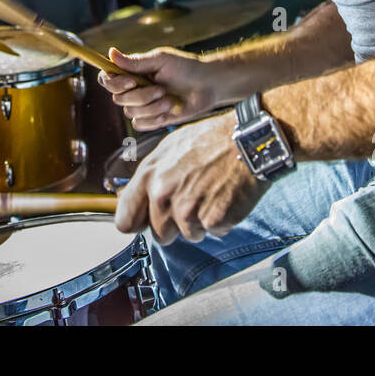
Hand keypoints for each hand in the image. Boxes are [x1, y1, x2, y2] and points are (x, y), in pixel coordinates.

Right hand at [98, 46, 222, 130]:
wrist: (208, 86)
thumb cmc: (186, 68)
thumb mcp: (161, 60)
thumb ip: (136, 62)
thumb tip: (111, 53)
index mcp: (132, 72)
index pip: (107, 79)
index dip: (113, 82)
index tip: (131, 81)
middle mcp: (133, 89)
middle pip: (118, 98)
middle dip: (140, 96)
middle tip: (161, 89)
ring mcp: (142, 105)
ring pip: (130, 112)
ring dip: (151, 107)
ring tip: (170, 100)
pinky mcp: (152, 119)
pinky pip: (140, 124)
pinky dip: (154, 119)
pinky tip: (169, 111)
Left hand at [114, 112, 265, 243]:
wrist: (248, 139)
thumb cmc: (212, 140)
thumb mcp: (170, 148)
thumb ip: (150, 176)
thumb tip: (132, 197)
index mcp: (150, 175)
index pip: (126, 220)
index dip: (137, 224)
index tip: (145, 223)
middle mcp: (163, 195)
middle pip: (159, 234)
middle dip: (174, 225)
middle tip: (192, 202)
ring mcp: (188, 210)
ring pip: (188, 235)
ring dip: (199, 223)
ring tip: (211, 195)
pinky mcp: (212, 220)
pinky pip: (213, 233)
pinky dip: (221, 221)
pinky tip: (226, 198)